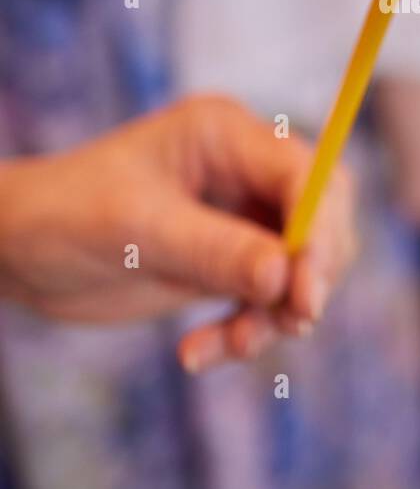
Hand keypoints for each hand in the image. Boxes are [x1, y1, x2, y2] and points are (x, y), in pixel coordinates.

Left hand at [0, 95, 355, 370]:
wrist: (18, 253)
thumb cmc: (65, 217)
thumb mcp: (138, 231)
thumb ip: (216, 250)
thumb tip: (288, 276)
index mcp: (225, 134)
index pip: (305, 172)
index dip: (319, 227)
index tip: (308, 289)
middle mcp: (243, 168)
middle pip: (321, 216)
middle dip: (312, 273)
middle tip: (292, 322)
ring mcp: (239, 215)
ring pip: (300, 267)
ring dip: (275, 314)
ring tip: (227, 346)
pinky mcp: (230, 260)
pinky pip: (268, 300)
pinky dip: (246, 331)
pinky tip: (198, 354)